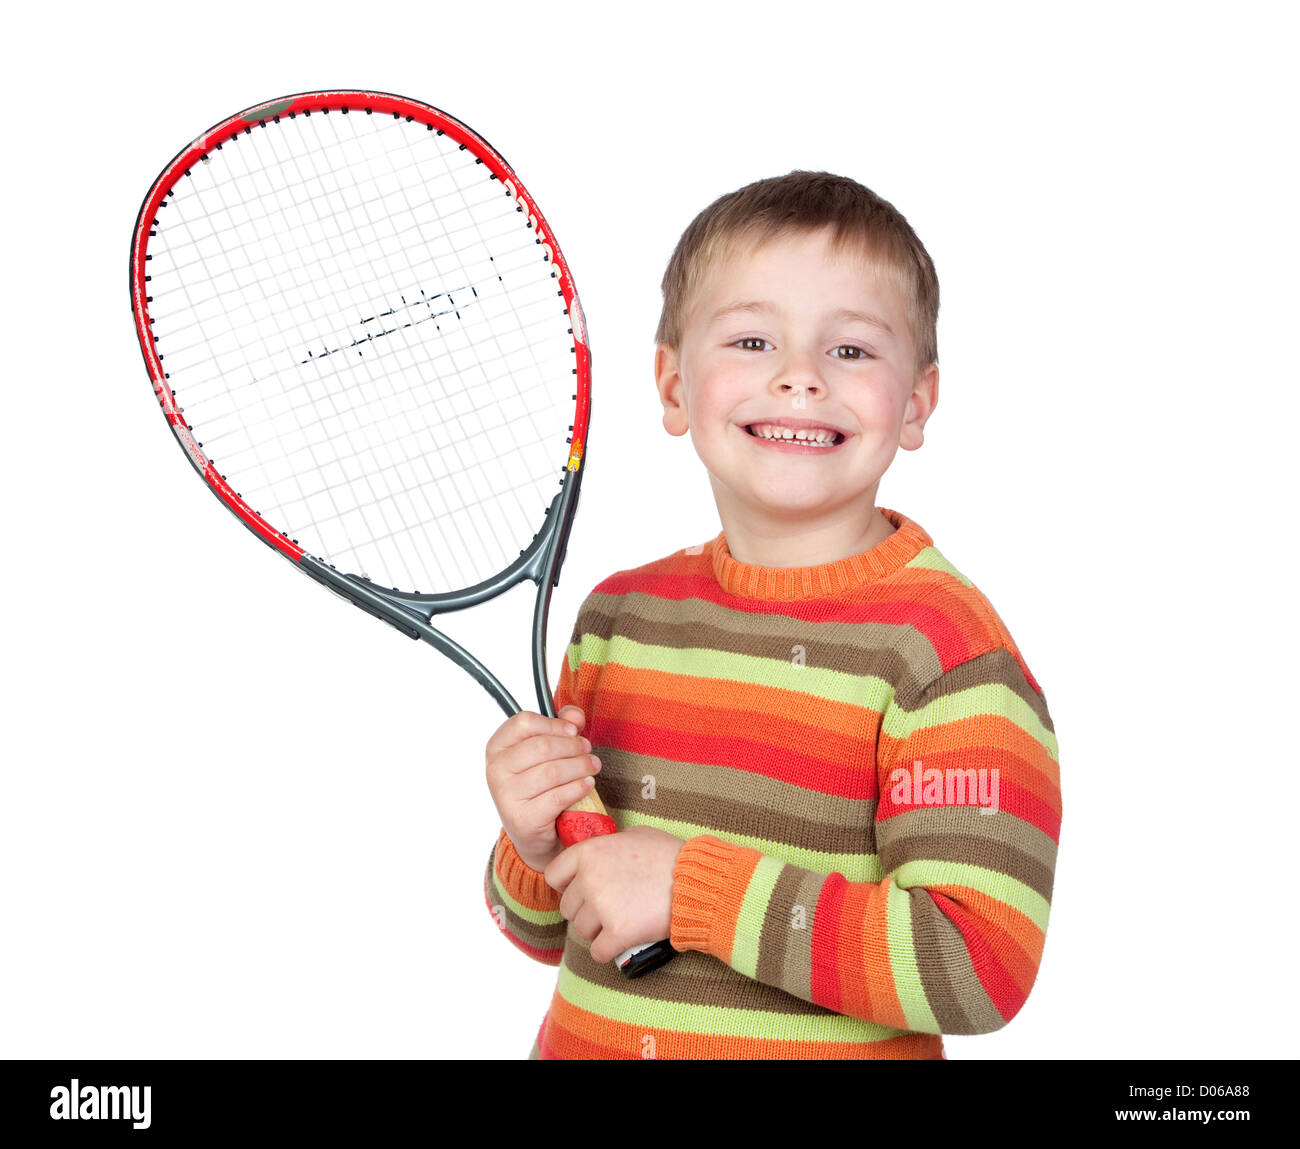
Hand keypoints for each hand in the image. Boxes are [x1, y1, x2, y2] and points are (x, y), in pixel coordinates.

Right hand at [485, 705, 600, 872]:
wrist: (534, 834)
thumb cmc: (540, 786)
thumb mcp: (547, 754)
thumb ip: (561, 728)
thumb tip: (575, 714)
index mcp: (497, 747)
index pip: (523, 722)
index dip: (553, 724)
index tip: (573, 730)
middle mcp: (495, 770)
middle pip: (542, 746)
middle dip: (573, 746)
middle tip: (589, 750)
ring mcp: (505, 797)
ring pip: (552, 771)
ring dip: (580, 766)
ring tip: (593, 766)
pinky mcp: (522, 819)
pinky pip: (557, 797)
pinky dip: (578, 788)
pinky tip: (588, 784)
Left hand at [543, 826, 684, 963]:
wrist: (698, 881)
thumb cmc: (670, 856)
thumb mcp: (636, 835)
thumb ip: (611, 843)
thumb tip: (602, 851)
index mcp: (590, 852)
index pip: (554, 875)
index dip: (567, 886)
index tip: (582, 891)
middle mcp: (590, 878)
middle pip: (568, 907)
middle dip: (585, 911)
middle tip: (608, 910)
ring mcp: (602, 907)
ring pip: (581, 931)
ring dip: (597, 931)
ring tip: (619, 923)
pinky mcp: (618, 932)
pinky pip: (598, 952)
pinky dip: (608, 951)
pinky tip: (621, 943)